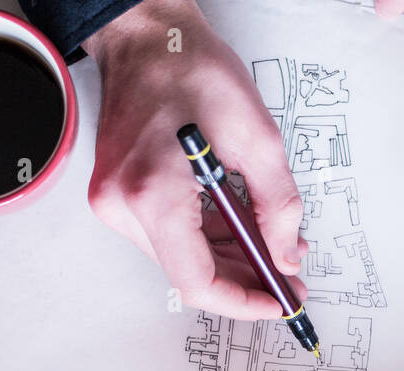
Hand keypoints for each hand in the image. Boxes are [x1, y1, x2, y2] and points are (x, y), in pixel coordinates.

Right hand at [82, 0, 307, 319]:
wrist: (145, 36)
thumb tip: (287, 254)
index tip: (278, 301)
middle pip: (190, 273)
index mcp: (153, 193)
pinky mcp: (120, 195)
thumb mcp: (257, 137)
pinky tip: (242, 228)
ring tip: (274, 248)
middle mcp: (123, 206)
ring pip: (181, 256)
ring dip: (230, 259)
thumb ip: (278, 205)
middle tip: (288, 278)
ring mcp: (116, 202)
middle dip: (244, 281)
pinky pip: (170, 234)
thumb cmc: (191, 70)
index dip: (243, 301)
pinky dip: (209, 238)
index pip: (197, 281)